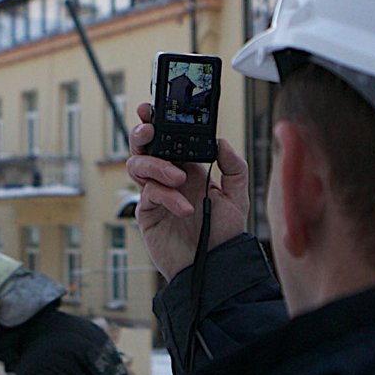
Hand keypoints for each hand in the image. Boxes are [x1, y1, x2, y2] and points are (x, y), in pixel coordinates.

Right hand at [124, 101, 248, 280]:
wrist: (214, 267)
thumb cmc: (222, 235)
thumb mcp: (237, 197)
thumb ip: (234, 167)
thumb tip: (220, 142)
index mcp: (187, 168)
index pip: (168, 138)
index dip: (157, 121)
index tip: (152, 107)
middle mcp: (168, 178)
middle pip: (143, 146)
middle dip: (142, 133)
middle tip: (150, 128)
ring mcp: (155, 194)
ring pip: (137, 165)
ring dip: (156, 164)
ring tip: (178, 177)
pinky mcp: (147, 213)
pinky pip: (148, 193)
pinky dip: (166, 196)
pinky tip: (185, 207)